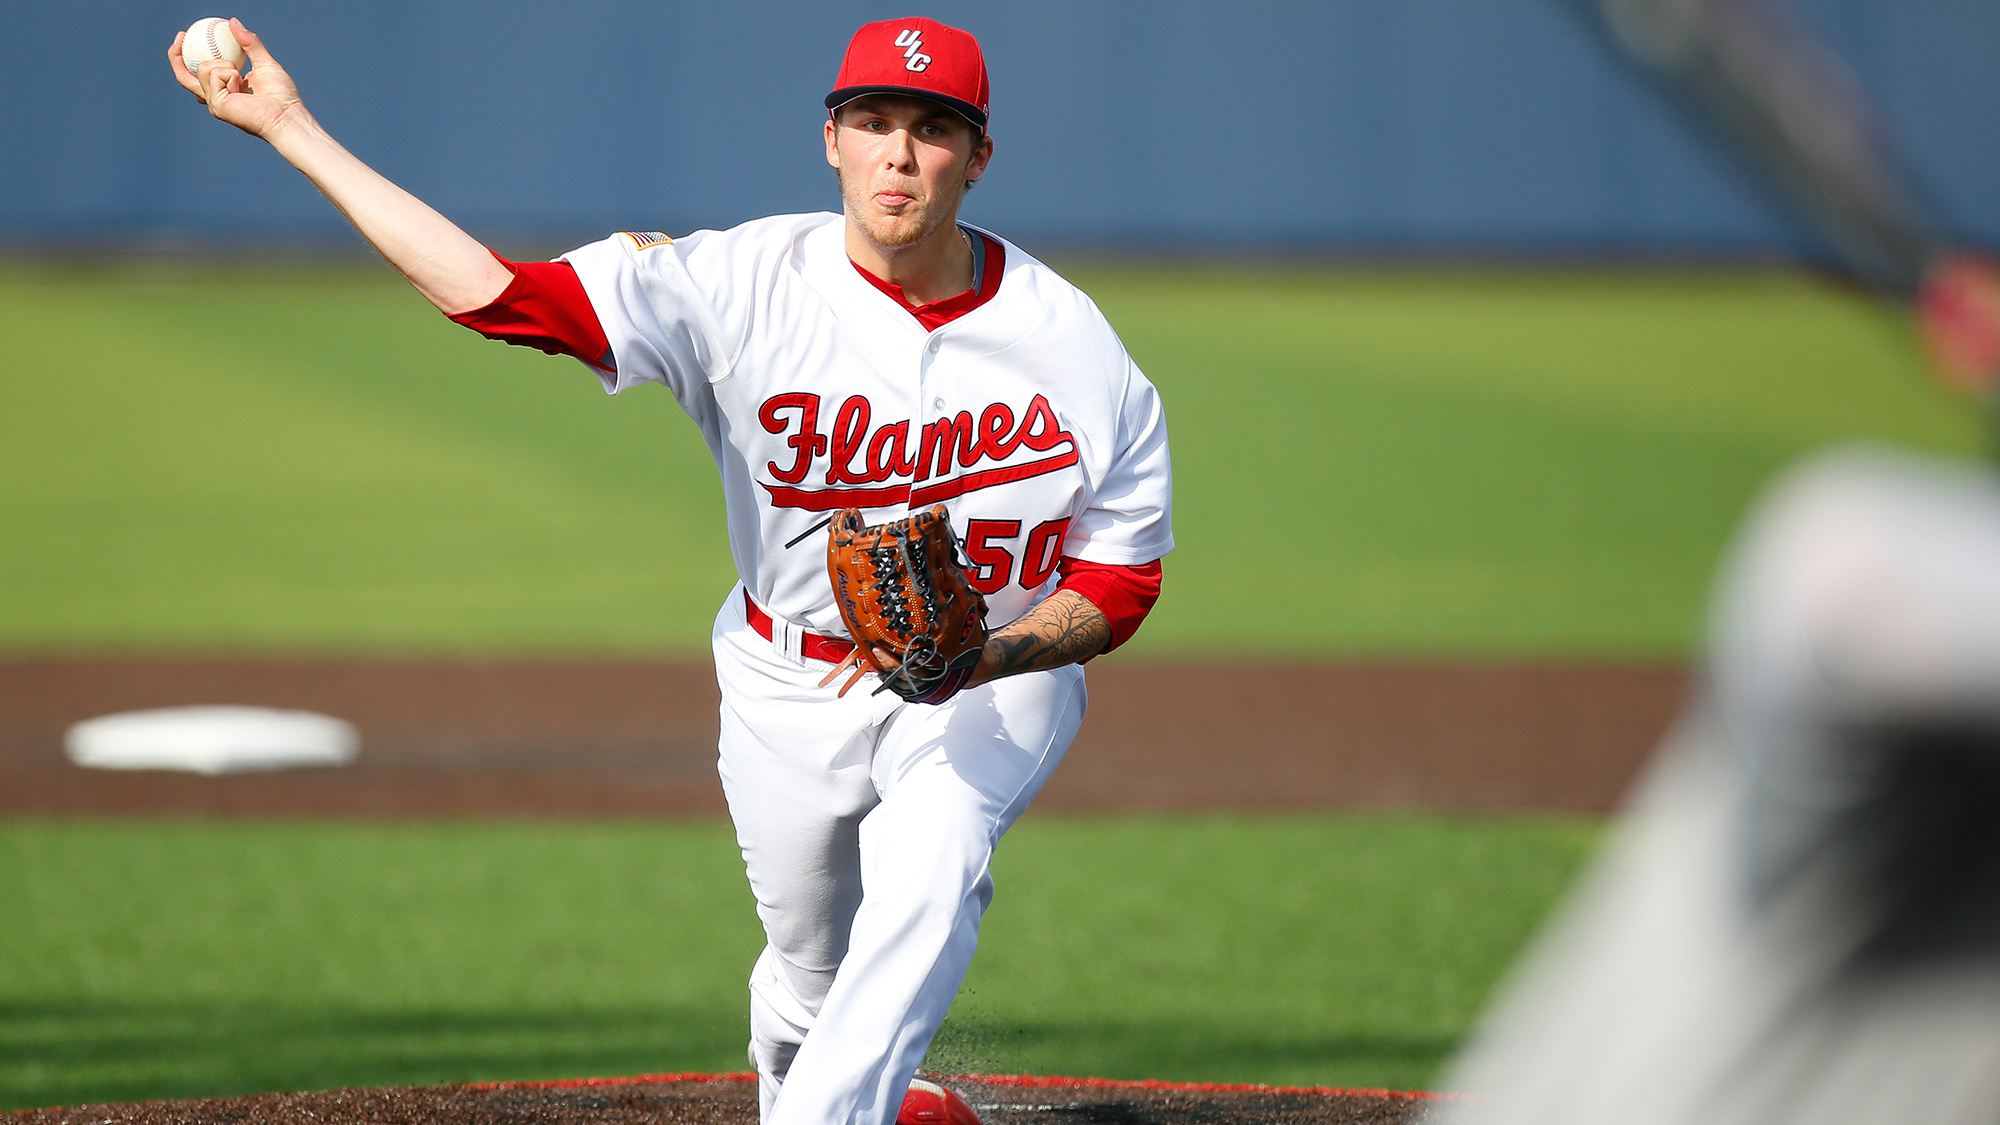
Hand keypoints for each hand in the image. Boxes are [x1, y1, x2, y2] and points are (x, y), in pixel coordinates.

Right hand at [167, 19, 305, 139]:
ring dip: (223, 64)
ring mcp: (214, 102)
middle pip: (184, 76)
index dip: (186, 55)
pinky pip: (214, 75)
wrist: (287, 114)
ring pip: (203, 69)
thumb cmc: (281, 95)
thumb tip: (233, 22)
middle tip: (182, 35)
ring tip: (240, 74)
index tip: (186, 35)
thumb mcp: (264, 62)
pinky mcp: (217, 105)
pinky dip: (229, 73)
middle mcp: (215, 97)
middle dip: (176, 55)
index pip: (197, 73)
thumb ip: (250, 43)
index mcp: (224, 88)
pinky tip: (241, 84)